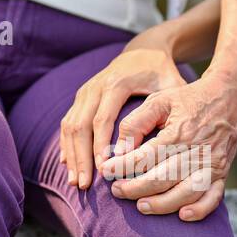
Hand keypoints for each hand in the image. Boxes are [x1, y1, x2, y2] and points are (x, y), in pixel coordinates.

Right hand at [58, 37, 186, 190]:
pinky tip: (68, 165)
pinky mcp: (80, 97)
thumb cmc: (161, 71)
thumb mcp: (170, 84)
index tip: (102, 172)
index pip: (102, 120)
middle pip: (80, 126)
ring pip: (69, 126)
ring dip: (71, 156)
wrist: (143, 50)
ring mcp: (84, 91)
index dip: (99, 148)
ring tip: (74, 182)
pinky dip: (66, 145)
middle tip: (83, 185)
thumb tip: (167, 140)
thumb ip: (168, 108)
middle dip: (81, 158)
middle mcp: (95, 87)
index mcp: (116, 84)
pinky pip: (68, 123)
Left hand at [100, 69, 236, 221]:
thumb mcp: (160, 100)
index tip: (106, 170)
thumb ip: (136, 123)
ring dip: (162, 204)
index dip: (122, 167)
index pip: (144, 157)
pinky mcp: (222, 173)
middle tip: (116, 190)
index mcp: (178, 133)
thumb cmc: (190, 98)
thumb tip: (119, 150)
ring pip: (185, 193)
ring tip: (141, 206)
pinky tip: (182, 215)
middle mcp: (196, 152)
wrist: (230, 97)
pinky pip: (213, 198)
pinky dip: (199, 210)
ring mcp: (212, 165)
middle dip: (135, 189)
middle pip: (162, 179)